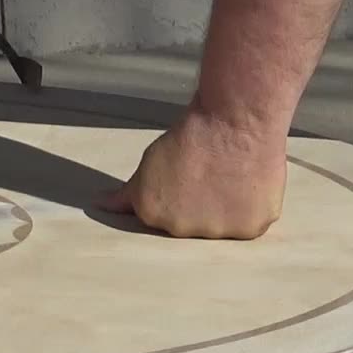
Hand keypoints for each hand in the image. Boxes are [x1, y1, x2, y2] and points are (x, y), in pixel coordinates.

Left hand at [97, 109, 287, 238]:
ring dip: (226, 210)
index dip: (176, 196)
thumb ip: (126, 194)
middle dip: (199, 207)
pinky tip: (249, 183)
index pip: (161, 216)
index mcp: (152, 214)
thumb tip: (100, 205)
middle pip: (192, 227)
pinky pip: (250, 225)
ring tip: (231, 177)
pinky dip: (251, 208)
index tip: (187, 179)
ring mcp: (217, 232)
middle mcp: (181, 229)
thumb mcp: (149, 163)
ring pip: (222, 228)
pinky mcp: (250, 228)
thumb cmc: (192, 135)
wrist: (234, 120)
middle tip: (211, 176)